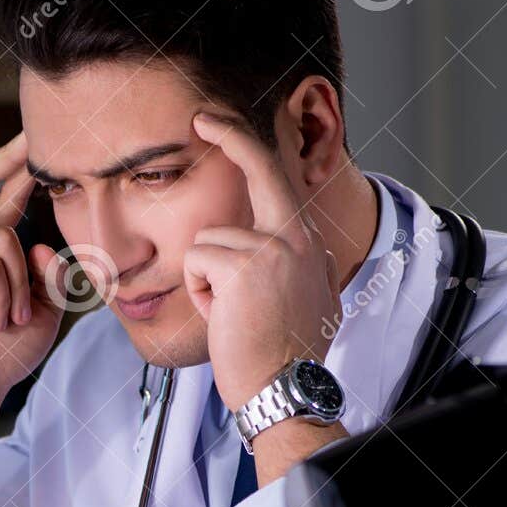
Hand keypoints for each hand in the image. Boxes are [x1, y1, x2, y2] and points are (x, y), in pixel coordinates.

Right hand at [0, 132, 65, 416]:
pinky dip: (4, 298)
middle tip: (33, 133)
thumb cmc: (4, 352)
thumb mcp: (44, 306)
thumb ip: (48, 271)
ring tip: (9, 318)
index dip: (17, 161)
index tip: (36, 135)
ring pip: (3, 240)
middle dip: (9, 154)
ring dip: (20, 286)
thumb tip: (35, 242)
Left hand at [184, 112, 341, 411]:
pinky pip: (196, 262)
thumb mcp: (309, 302)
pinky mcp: (245, 265)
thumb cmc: (286, 359)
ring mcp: (275, 248)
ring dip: (204, 281)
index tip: (218, 124)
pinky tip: (221, 317)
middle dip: (231, 133)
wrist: (286, 391)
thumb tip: (302, 253)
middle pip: (260, 168)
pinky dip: (198, 293)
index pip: (279, 182)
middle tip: (203, 116)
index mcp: (309, 246)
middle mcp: (298, 239)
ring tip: (229, 315)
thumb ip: (301, 268)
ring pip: (207, 240)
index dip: (248, 148)